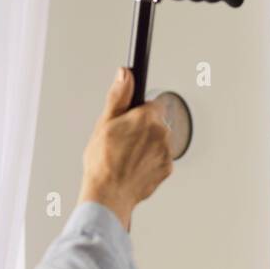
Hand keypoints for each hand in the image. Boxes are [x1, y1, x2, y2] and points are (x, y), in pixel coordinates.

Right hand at [77, 67, 172, 228]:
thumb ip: (119, 96)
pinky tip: (134, 168)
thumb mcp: (105, 123)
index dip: (137, 113)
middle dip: (142, 130)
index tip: (128, 122)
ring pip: (158, 142)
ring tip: (126, 158)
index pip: (150, 105)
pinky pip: (160, 160)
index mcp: (147, 117)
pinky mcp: (167, 169)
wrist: (109, 194)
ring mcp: (166, 152)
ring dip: (147, 147)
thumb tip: (125, 74)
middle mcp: (162, 133)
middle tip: (123, 143)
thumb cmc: (103, 162)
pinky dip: (150, 162)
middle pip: (155, 124)